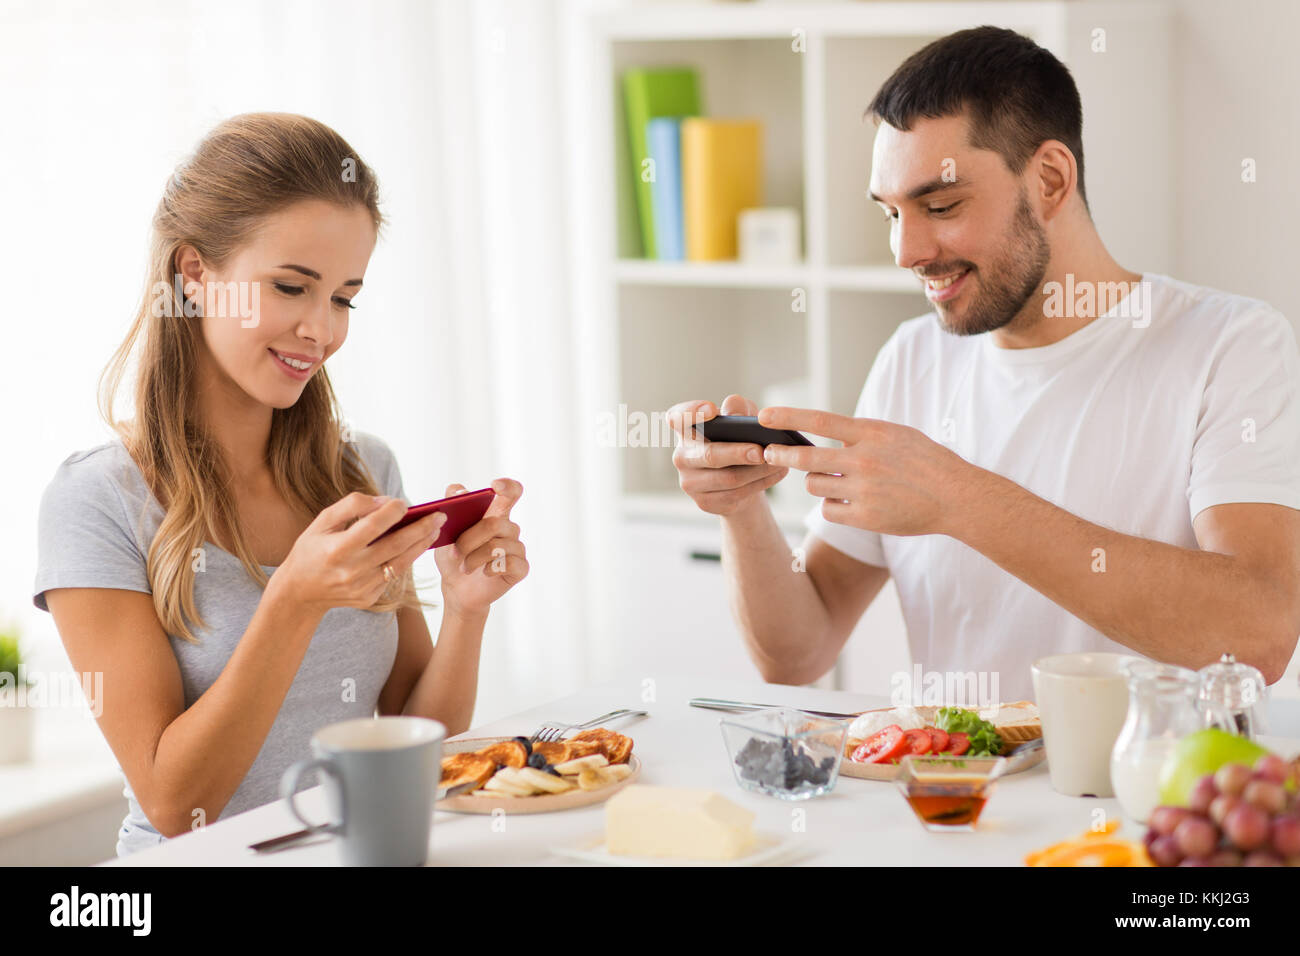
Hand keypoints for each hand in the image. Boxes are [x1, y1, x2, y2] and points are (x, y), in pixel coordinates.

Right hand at [276, 492, 446, 613]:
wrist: (299, 592)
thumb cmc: (311, 550)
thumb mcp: (322, 522)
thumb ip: (351, 506)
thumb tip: (384, 501)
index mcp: (337, 549)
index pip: (373, 526)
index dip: (392, 512)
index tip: (404, 502)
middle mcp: (351, 570)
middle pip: (395, 546)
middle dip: (421, 528)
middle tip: (440, 515)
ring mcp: (361, 587)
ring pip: (400, 563)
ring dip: (421, 545)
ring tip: (435, 529)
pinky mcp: (368, 598)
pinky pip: (393, 576)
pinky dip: (405, 560)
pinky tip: (416, 546)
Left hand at [433, 479, 527, 616]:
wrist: (456, 588)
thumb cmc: (453, 556)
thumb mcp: (444, 531)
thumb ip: (452, 507)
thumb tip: (460, 490)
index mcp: (496, 513)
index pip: (511, 492)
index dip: (507, 486)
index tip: (494, 485)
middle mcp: (510, 528)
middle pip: (495, 523)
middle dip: (469, 539)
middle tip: (455, 552)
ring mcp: (517, 548)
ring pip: (497, 545)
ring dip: (474, 557)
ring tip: (464, 567)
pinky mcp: (521, 568)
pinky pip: (509, 563)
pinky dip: (491, 568)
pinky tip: (484, 573)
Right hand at [666, 394, 788, 515]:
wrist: (741, 477)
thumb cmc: (738, 439)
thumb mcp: (742, 416)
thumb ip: (738, 407)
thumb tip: (734, 414)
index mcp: (686, 429)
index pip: (677, 417)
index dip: (691, 413)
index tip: (712, 410)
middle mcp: (682, 456)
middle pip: (709, 455)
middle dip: (737, 453)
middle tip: (760, 451)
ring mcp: (690, 482)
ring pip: (728, 478)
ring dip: (758, 470)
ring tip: (779, 461)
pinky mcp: (705, 502)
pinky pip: (736, 494)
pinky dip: (761, 483)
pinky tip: (777, 473)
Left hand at [757, 407, 972, 535]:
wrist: (956, 496)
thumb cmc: (926, 461)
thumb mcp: (896, 434)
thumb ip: (861, 434)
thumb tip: (827, 436)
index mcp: (871, 433)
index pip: (819, 420)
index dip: (788, 417)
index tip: (764, 415)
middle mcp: (864, 460)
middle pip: (806, 458)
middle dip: (782, 455)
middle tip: (768, 452)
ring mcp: (864, 490)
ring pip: (815, 486)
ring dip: (817, 483)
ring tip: (834, 481)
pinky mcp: (865, 517)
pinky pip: (829, 511)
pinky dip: (832, 506)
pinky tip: (847, 503)